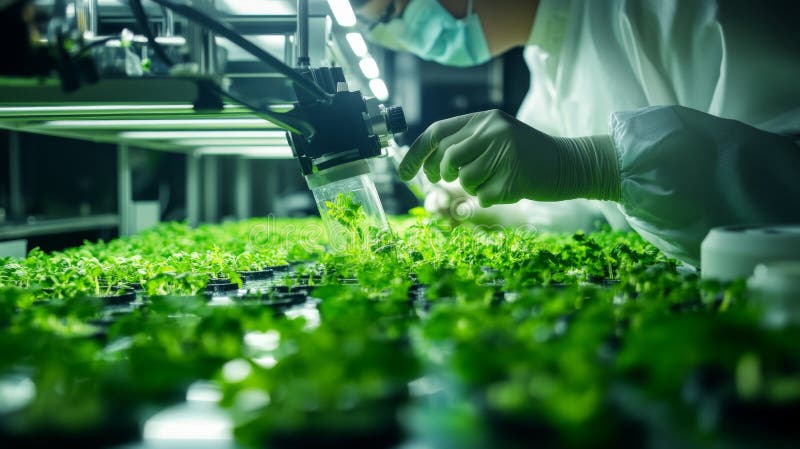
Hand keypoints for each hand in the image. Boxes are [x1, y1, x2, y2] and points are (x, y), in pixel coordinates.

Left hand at [398, 110, 620, 206]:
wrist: (570, 163)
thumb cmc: (527, 155)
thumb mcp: (496, 137)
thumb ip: (466, 144)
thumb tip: (428, 166)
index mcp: (484, 119)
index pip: (437, 133)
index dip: (416, 154)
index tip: (403, 174)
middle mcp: (493, 131)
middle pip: (448, 159)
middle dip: (444, 174)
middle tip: (452, 178)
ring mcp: (504, 153)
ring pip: (464, 180)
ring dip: (474, 187)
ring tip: (496, 178)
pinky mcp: (514, 178)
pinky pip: (483, 197)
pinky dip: (491, 198)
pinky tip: (510, 188)